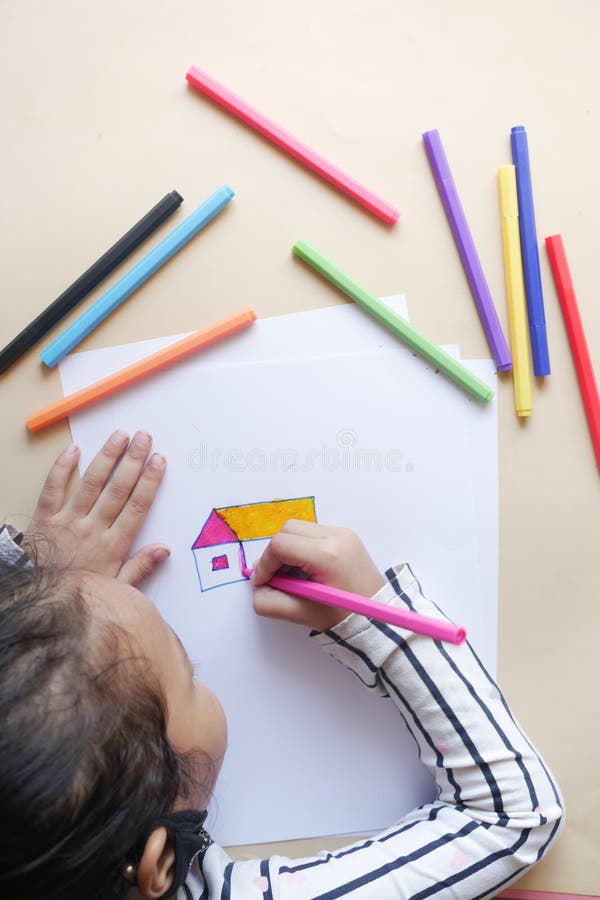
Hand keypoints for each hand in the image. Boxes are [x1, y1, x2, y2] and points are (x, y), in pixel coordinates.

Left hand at [26, 430, 168, 584]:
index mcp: (112, 546)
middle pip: (118, 488)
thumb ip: (139, 569)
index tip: (159, 460)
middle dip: (133, 460)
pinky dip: (62, 467)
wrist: (39, 601)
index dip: (150, 481)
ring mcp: (68, 520)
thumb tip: (164, 550)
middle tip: (144, 437)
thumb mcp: (115, 591)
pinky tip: (74, 449)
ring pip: (91, 482)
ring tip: (120, 435)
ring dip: (107, 457)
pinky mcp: (44, 518)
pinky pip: (53, 488)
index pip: (137, 506)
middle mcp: (92, 528)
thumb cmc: (79, 596)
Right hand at [251, 520, 384, 630]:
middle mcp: (337, 536)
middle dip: (275, 553)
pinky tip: (306, 571)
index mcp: (328, 555)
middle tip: (276, 579)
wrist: (381, 617)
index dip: (265, 564)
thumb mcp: (303, 614)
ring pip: (299, 530)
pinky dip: (302, 548)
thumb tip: (256, 587)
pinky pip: (313, 534)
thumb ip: (271, 602)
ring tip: (293, 577)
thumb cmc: (344, 618)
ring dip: (288, 550)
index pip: (280, 545)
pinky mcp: (346, 535)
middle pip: (288, 530)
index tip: (263, 583)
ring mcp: (344, 533)